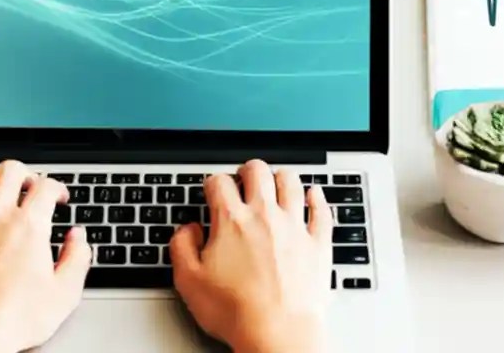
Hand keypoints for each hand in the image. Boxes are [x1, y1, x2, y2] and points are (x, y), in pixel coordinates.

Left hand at [0, 160, 90, 352]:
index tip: (58, 198)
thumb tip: (78, 239)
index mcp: (29, 226)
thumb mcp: (64, 293)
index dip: (57, 187)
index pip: (46, 186)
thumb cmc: (12, 318)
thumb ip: (77, 258)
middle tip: (28, 186)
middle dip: (24, 173)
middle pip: (9, 170)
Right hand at [169, 159, 333, 352]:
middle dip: (247, 170)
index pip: (219, 182)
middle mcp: (265, 216)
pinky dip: (317, 198)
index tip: (213, 190)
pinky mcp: (317, 243)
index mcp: (231, 221)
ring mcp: (294, 227)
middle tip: (244, 178)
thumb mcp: (189, 281)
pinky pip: (321, 210)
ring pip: (291, 182)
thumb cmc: (236, 312)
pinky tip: (313, 194)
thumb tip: (187, 230)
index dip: (212, 182)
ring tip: (275, 182)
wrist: (278, 334)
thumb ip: (182, 247)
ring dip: (281, 177)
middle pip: (258, 171)